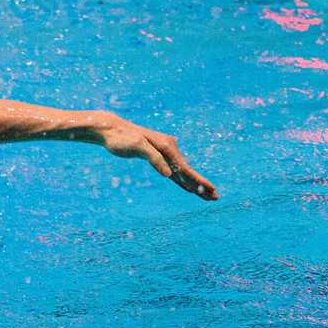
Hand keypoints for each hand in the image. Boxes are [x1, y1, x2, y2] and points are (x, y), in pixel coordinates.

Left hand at [91, 112, 218, 199]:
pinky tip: (187, 187)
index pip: (186, 168)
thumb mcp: (137, 146)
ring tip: (207, 196)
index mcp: (167, 146)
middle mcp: (169, 149)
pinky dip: (181, 180)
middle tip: (216, 198)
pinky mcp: (156, 157)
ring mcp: (164, 153)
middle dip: (201, 185)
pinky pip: (173, 171)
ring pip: (182, 172)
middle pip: (188, 171)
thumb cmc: (122, 138)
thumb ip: (154, 158)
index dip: (198, 181)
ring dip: (194, 185)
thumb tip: (168, 174)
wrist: (111, 129)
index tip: (211, 190)